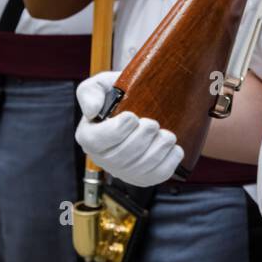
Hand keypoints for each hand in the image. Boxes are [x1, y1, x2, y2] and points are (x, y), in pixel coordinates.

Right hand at [75, 71, 182, 187]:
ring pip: (140, 169)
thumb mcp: (100, 85)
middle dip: (141, 140)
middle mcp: (103, 158)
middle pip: (120, 158)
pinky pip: (157, 176)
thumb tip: (92, 111)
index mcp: (89, 136)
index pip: (95, 141)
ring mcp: (124, 170)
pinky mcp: (144, 177)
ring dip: (157, 150)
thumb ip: (90, 92)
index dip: (115, 131)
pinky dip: (169, 162)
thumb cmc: (118, 95)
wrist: (140, 103)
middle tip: (153, 124)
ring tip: (167, 135)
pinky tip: (173, 148)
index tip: (132, 116)